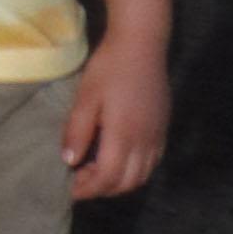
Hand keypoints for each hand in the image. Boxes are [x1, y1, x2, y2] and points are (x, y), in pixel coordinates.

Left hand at [62, 31, 168, 196]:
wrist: (142, 44)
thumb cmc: (109, 68)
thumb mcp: (86, 97)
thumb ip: (77, 131)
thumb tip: (69, 161)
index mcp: (123, 136)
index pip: (107, 178)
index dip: (88, 189)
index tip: (70, 188)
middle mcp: (144, 142)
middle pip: (127, 183)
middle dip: (102, 189)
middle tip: (81, 180)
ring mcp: (157, 136)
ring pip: (142, 176)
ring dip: (120, 183)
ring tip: (97, 172)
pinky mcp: (163, 128)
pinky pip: (153, 162)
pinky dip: (135, 171)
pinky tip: (120, 159)